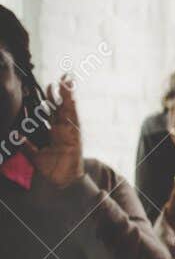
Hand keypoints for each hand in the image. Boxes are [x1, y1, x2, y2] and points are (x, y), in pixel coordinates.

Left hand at [23, 74, 83, 188]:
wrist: (61, 182)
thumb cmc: (51, 169)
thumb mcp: (33, 154)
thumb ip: (25, 144)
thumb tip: (15, 134)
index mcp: (54, 131)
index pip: (52, 110)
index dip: (51, 98)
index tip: (49, 84)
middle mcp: (63, 129)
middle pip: (63, 105)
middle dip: (63, 91)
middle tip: (63, 76)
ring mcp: (70, 131)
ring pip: (69, 109)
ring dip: (68, 95)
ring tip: (67, 81)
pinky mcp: (74, 136)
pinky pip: (73, 120)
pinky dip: (72, 109)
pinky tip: (71, 98)